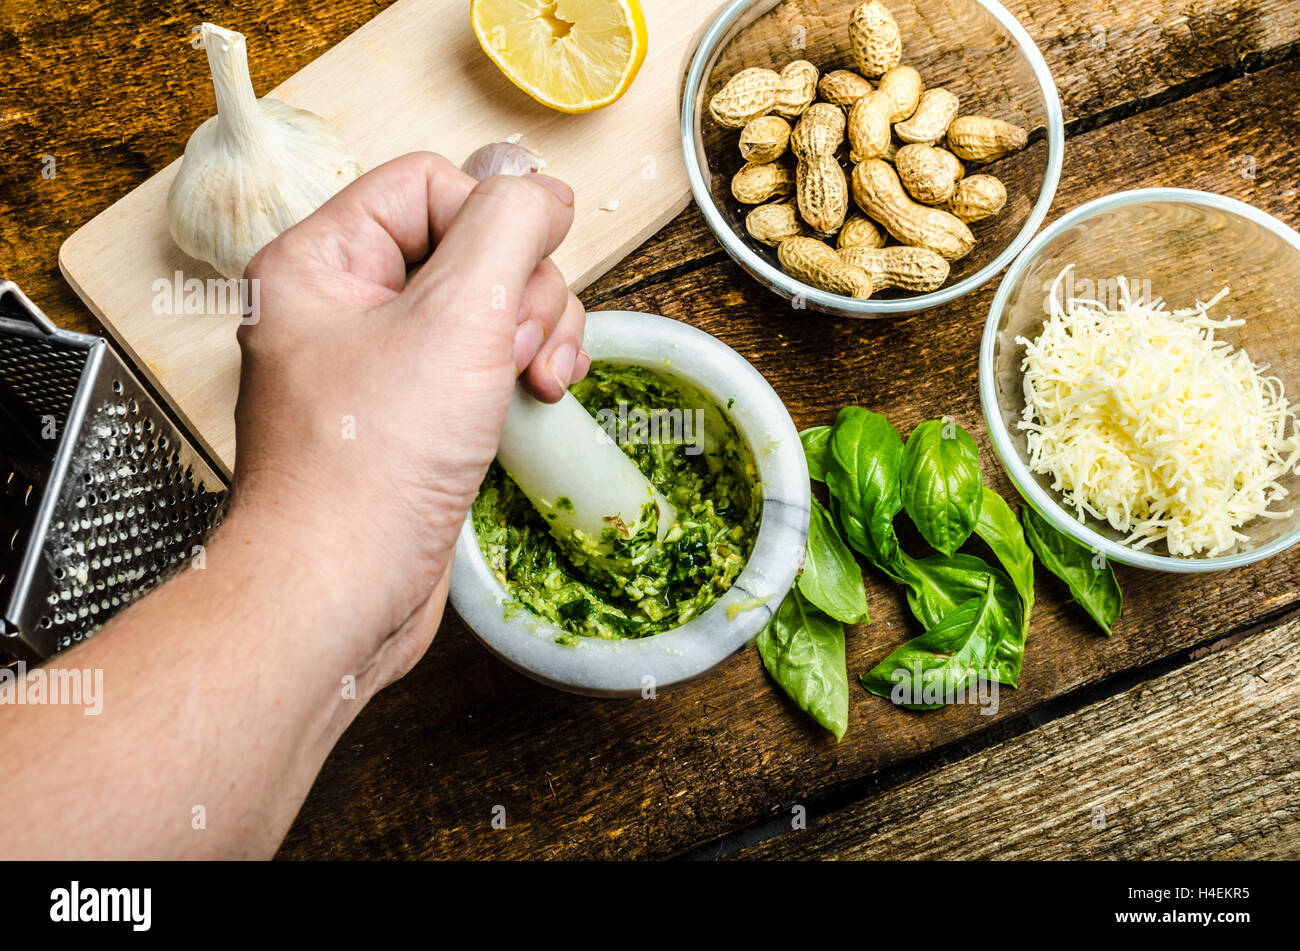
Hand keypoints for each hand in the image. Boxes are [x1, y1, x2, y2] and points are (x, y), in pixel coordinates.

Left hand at [231, 152, 584, 691]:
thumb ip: (507, 226)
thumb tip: (539, 189)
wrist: (341, 594)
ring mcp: (382, 364)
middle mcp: (344, 306)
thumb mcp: (458, 318)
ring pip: (490, 304)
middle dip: (522, 292)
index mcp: (320, 262)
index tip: (522, 280)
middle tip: (518, 351)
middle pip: (472, 243)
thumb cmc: (369, 470)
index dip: (492, 223)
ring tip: (536, 383)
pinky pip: (484, 360)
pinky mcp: (414, 414)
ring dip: (535, 333)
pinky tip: (535, 402)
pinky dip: (520, 373)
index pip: (430, 185)